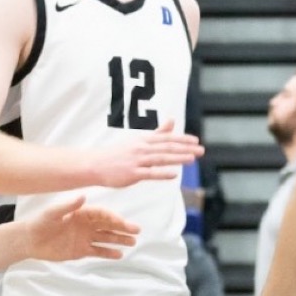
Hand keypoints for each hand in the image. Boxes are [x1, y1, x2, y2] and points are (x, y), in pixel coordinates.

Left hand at [24, 195, 139, 260]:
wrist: (30, 241)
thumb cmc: (40, 223)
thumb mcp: (52, 213)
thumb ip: (68, 205)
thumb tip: (83, 196)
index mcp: (82, 213)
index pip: (102, 214)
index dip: (114, 218)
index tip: (124, 223)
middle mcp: (86, 224)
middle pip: (108, 225)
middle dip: (122, 228)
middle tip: (136, 231)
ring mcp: (85, 237)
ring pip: (106, 238)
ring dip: (119, 239)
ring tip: (132, 242)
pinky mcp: (81, 250)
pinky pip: (98, 251)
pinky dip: (108, 253)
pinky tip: (120, 255)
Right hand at [86, 120, 203, 187]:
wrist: (95, 164)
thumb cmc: (117, 154)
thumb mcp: (138, 140)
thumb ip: (157, 133)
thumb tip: (172, 121)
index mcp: (144, 140)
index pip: (166, 138)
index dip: (182, 139)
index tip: (196, 141)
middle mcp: (141, 148)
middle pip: (167, 147)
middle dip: (185, 148)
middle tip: (201, 150)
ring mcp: (137, 161)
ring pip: (161, 158)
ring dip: (177, 158)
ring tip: (192, 159)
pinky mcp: (132, 173)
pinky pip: (150, 173)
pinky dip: (162, 173)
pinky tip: (174, 174)